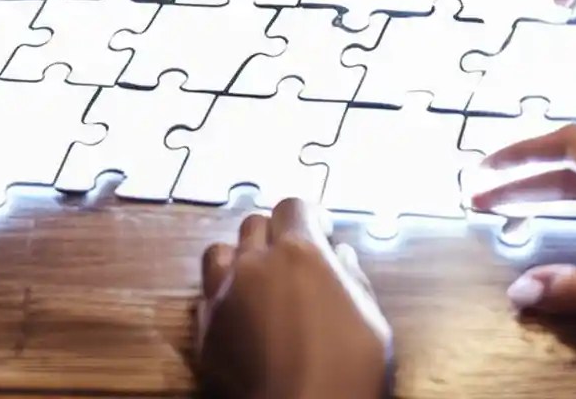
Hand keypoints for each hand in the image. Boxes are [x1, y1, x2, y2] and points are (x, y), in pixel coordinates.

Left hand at [197, 199, 392, 398]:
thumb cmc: (348, 369)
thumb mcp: (370, 317)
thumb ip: (351, 278)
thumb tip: (339, 256)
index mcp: (300, 253)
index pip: (294, 207)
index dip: (308, 215)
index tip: (320, 228)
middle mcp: (255, 264)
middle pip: (254, 225)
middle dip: (275, 234)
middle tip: (292, 257)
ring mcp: (224, 295)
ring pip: (220, 253)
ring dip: (238, 258)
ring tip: (256, 278)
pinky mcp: (205, 329)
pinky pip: (207, 297)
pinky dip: (223, 297)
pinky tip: (241, 315)